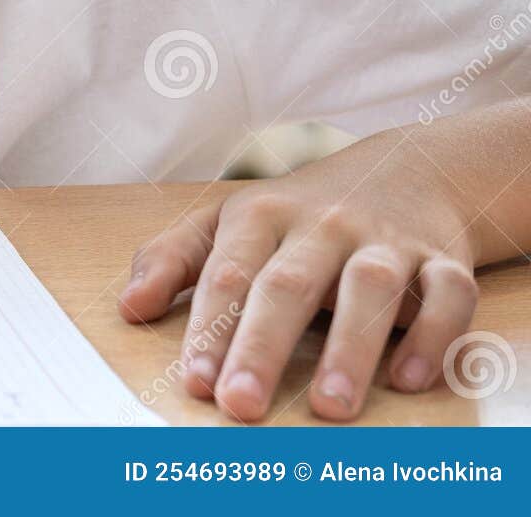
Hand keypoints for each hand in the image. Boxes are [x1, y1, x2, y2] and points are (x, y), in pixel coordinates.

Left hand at [116, 127, 480, 421]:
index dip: (209, 327)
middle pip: (288, 284)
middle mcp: (321, 224)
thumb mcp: (226, 223)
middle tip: (242, 404)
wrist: (404, 170)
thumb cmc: (297, 216)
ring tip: (328, 406)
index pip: (227, 273)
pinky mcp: (442, 259)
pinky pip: (447, 294)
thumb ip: (172, 260)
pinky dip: (433, 334)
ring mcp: (384, 240)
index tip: (195, 381)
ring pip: (370, 288)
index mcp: (259, 215)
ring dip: (350, 348)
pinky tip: (407, 378)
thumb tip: (128, 307)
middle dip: (262, 346)